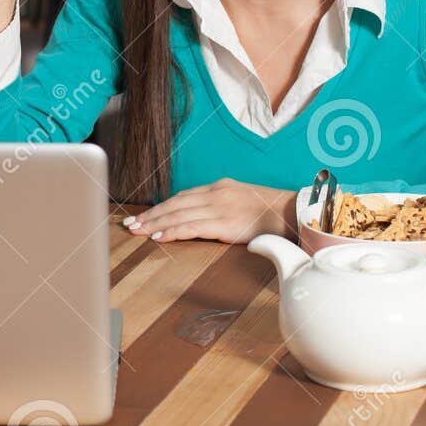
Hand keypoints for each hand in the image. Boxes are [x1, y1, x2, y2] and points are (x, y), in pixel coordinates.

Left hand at [122, 179, 295, 243]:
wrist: (295, 213)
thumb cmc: (274, 214)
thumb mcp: (245, 204)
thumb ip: (226, 210)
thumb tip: (210, 222)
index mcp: (220, 188)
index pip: (183, 197)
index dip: (162, 207)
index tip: (145, 216)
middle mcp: (216, 194)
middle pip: (175, 203)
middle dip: (151, 214)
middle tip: (130, 224)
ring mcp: (219, 207)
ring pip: (178, 214)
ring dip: (154, 223)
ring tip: (137, 231)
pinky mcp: (224, 222)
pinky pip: (191, 226)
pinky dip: (172, 231)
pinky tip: (158, 236)